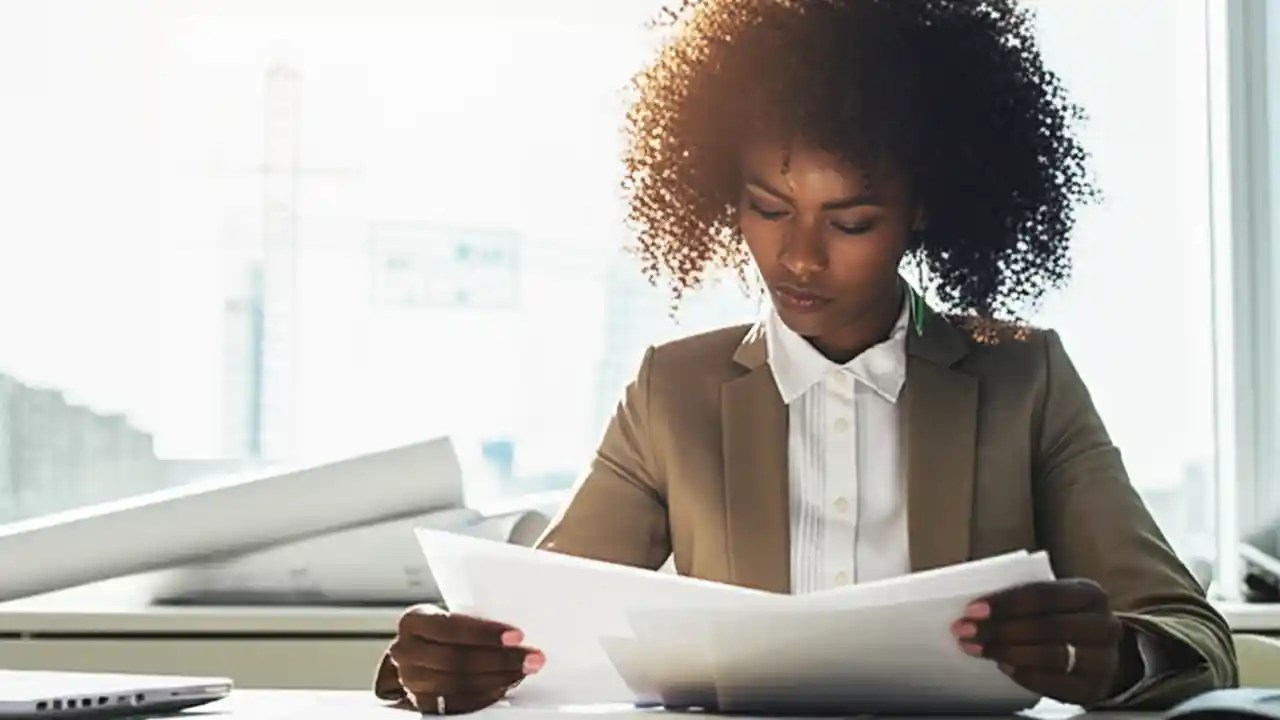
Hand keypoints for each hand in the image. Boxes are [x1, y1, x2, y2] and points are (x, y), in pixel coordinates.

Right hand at [388, 604, 545, 713]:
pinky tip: (505, 685)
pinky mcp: (423, 702)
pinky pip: (458, 702)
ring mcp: (412, 680)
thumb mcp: (450, 614)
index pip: (450, 626)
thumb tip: (516, 631)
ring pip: (459, 683)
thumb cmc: (442, 630)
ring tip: (523, 671)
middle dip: (500, 659)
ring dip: (498, 678)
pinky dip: (486, 694)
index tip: (516, 635)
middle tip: (531, 657)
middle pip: (456, 659)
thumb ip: (474, 619)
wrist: (416, 654)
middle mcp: (406, 651)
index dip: (485, 633)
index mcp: (414, 621)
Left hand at [951, 579, 1141, 706]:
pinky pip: (1054, 684)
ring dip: (1006, 652)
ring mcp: (1103, 660)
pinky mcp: (1094, 689)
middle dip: (999, 629)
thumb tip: (977, 607)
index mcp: (1090, 594)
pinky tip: (1003, 666)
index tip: (972, 609)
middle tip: (965, 631)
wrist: (1101, 653)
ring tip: (978, 649)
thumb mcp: (1056, 601)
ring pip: (1051, 656)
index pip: (1044, 594)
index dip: (1006, 602)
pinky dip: (1024, 674)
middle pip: (1047, 626)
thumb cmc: (1065, 619)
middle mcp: (1104, 626)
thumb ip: (1025, 599)